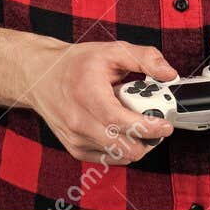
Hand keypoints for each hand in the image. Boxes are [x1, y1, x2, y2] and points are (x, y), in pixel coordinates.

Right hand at [22, 39, 176, 163]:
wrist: (40, 77)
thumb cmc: (75, 64)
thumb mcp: (111, 51)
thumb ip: (144, 58)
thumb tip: (170, 74)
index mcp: (88, 94)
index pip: (123, 122)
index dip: (149, 127)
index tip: (166, 125)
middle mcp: (79, 121)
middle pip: (124, 147)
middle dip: (148, 140)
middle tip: (156, 124)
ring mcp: (75, 138)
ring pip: (119, 156)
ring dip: (136, 144)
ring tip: (137, 123)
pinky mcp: (75, 149)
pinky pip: (108, 158)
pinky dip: (122, 148)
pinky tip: (121, 130)